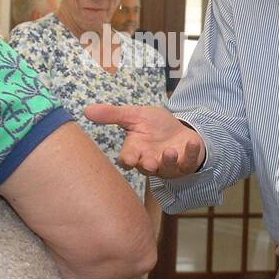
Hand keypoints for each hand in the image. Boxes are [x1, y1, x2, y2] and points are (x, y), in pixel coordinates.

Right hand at [85, 104, 204, 177]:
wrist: (180, 131)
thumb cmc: (155, 126)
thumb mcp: (135, 116)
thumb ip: (113, 115)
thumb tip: (86, 110)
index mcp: (136, 151)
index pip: (128, 160)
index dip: (128, 160)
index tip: (128, 159)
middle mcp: (151, 161)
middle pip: (146, 169)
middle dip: (148, 165)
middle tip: (150, 163)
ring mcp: (169, 165)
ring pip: (167, 168)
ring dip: (169, 160)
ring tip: (170, 151)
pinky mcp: (187, 163)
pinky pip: (190, 161)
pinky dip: (192, 153)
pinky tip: (192, 143)